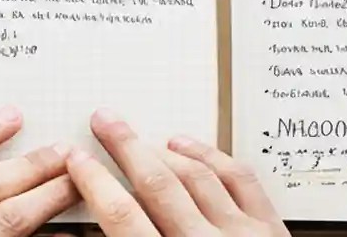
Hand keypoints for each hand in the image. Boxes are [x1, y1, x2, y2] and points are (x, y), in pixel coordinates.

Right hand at [65, 109, 289, 236]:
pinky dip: (210, 156)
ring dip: (163, 149)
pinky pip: (239, 178)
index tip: (75, 158)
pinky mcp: (271, 231)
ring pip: (197, 175)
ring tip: (138, 133)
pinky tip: (188, 146)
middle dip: (126, 147)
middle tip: (104, 121)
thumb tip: (95, 229)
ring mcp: (242, 236)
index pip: (120, 216)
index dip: (94, 182)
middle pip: (157, 184)